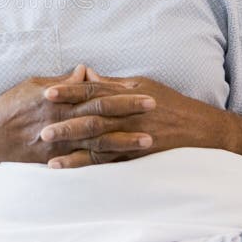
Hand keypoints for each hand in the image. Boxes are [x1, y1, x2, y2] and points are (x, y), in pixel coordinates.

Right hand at [0, 65, 155, 164]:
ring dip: (124, 140)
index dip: (118, 91)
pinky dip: (104, 160)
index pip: (94, 91)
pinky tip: (123, 161)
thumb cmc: (11, 106)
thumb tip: (85, 71)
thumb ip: (62, 81)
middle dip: (128, 110)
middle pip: (101, 113)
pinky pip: (85, 160)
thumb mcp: (34, 84)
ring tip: (148, 140)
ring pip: (98, 140)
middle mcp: (61, 118)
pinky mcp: (57, 158)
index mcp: (57, 97)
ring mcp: (60, 141)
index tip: (142, 89)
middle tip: (154, 107)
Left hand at [40, 66, 227, 167]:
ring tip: (49, 154)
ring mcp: (131, 138)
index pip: (93, 92)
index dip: (69, 92)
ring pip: (97, 144)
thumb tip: (86, 74)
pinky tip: (68, 168)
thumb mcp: (141, 84)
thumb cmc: (169, 102)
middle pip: (91, 119)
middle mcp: (127, 116)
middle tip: (41, 128)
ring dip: (72, 150)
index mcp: (126, 95)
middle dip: (65, 123)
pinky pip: (107, 161)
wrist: (200, 129)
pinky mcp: (134, 156)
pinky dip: (87, 165)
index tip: (47, 92)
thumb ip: (111, 82)